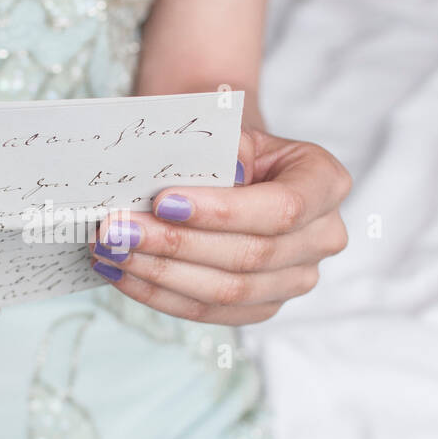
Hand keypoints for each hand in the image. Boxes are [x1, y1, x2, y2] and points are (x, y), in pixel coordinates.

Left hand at [90, 128, 350, 324]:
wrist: (228, 159)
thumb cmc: (225, 140)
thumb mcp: (226, 126)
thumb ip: (213, 149)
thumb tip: (178, 185)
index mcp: (326, 183)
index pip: (281, 209)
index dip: (222, 212)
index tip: (162, 202)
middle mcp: (324, 237)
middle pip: (250, 256)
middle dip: (175, 244)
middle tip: (115, 229)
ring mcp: (297, 279)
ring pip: (226, 292)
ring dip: (159, 274)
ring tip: (111, 251)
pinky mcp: (262, 307)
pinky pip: (208, 312)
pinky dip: (158, 294)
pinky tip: (120, 273)